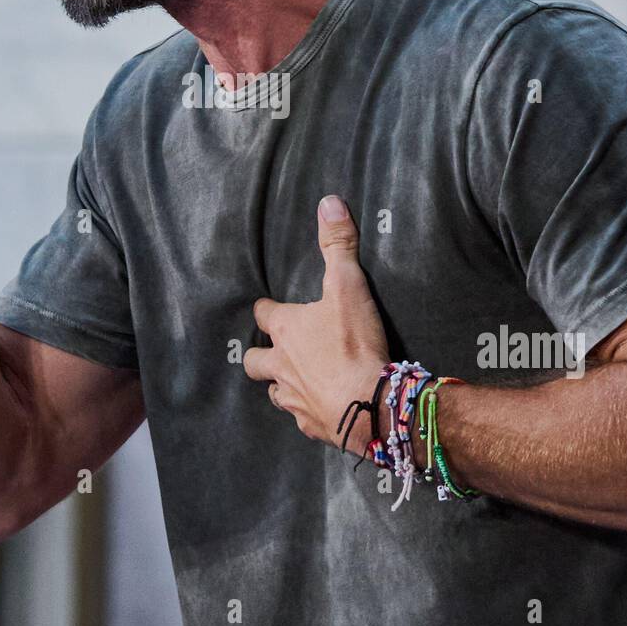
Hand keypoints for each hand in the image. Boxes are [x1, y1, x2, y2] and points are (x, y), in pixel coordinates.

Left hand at [245, 195, 389, 455]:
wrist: (371, 405)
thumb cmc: (353, 343)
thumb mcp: (348, 285)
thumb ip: (338, 244)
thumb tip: (328, 201)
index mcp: (286, 331)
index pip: (263, 314)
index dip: (267, 309)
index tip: (270, 307)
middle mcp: (281, 366)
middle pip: (255, 361)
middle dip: (260, 355)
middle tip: (275, 350)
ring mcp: (293, 399)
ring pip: (274, 392)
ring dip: (281, 384)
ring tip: (295, 379)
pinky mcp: (311, 424)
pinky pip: (301, 418)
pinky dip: (307, 411)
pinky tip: (321, 408)